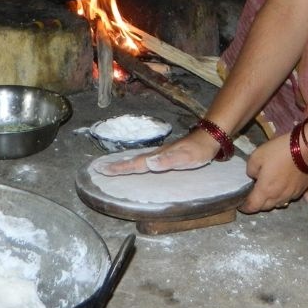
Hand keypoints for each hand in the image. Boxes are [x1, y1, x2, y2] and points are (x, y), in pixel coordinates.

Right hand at [95, 130, 219, 175]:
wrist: (208, 137)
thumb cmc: (198, 150)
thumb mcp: (186, 158)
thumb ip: (168, 160)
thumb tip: (148, 163)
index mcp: (157, 156)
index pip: (135, 164)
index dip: (119, 168)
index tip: (103, 170)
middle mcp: (155, 155)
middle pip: (132, 161)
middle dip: (116, 166)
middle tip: (99, 169)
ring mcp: (159, 154)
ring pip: (137, 160)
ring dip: (123, 164)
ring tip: (110, 168)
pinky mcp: (164, 155)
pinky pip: (144, 160)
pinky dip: (134, 163)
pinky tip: (134, 165)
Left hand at [239, 133, 307, 212]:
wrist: (306, 149)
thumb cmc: (278, 152)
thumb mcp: (257, 156)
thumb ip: (251, 169)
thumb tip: (253, 177)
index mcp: (265, 190)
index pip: (253, 206)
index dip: (245, 208)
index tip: (240, 205)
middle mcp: (278, 197)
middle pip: (265, 207)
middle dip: (257, 204)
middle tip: (253, 197)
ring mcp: (291, 195)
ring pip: (277, 204)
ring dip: (270, 201)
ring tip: (267, 192)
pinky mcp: (301, 191)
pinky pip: (288, 198)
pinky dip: (282, 196)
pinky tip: (281, 187)